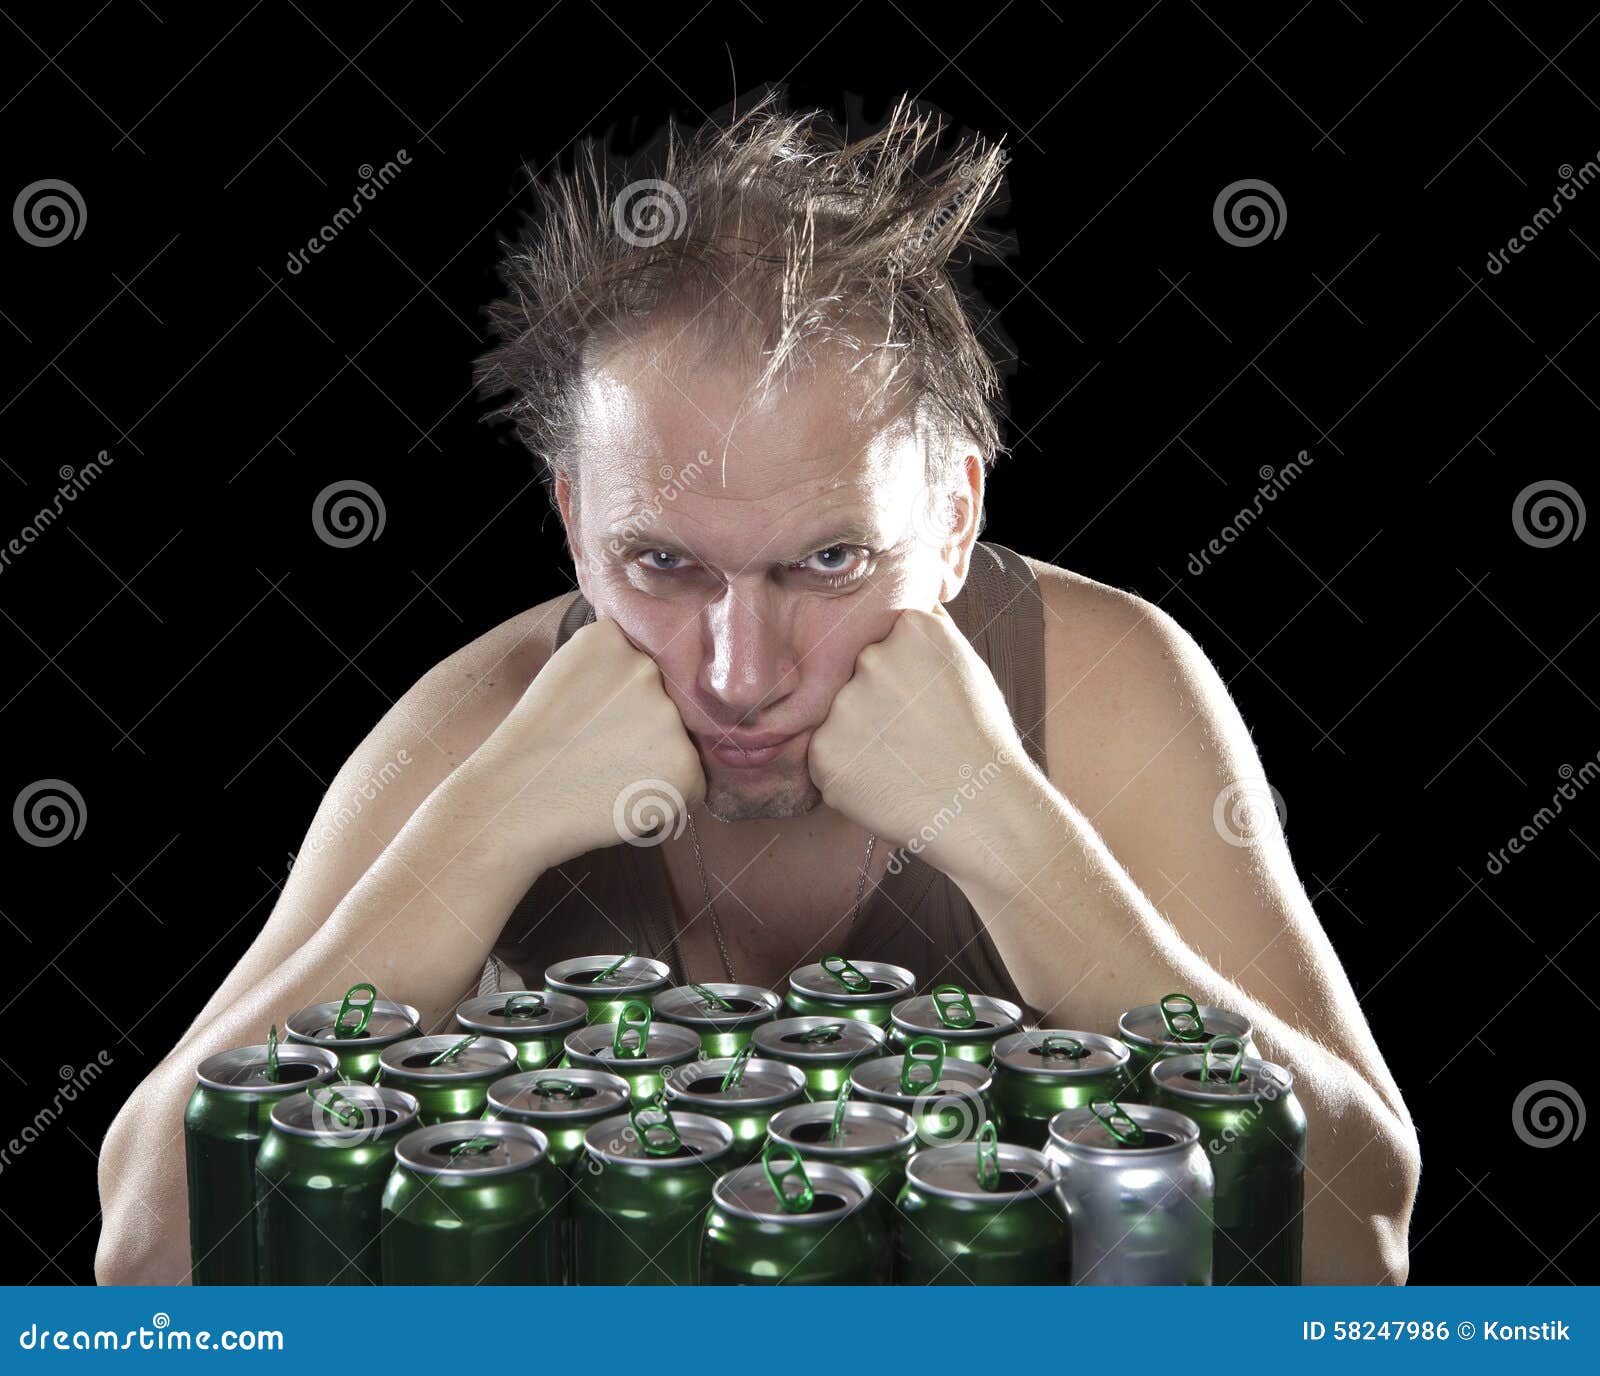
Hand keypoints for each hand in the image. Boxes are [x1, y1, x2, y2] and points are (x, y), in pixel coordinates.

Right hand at [463, 617, 705, 869]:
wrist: (509, 807)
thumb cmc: (530, 753)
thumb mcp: (563, 681)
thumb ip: (610, 672)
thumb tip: (658, 686)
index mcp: (609, 639)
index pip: (643, 664)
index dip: (625, 700)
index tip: (595, 720)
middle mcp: (645, 667)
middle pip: (667, 701)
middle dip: (645, 730)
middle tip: (599, 755)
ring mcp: (668, 714)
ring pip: (682, 742)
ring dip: (658, 762)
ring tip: (606, 779)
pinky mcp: (685, 763)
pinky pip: (692, 782)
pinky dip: (666, 797)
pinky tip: (621, 799)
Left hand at [808, 603, 1040, 881]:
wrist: (985, 813)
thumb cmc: (981, 740)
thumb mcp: (966, 663)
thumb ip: (927, 628)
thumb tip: (909, 596)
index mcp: (912, 630)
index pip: (882, 637)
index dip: (901, 674)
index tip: (923, 699)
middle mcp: (872, 658)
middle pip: (855, 674)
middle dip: (874, 702)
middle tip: (913, 734)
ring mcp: (844, 706)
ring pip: (837, 716)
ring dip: (858, 736)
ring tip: (900, 761)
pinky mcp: (824, 753)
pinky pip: (825, 756)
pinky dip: (847, 771)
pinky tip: (884, 782)